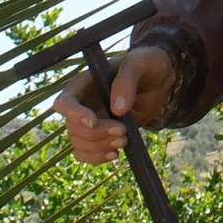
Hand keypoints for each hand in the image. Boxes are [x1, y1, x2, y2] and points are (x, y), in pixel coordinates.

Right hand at [53, 46, 174, 163]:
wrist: (158, 83)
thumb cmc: (146, 66)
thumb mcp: (140, 64)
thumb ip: (127, 81)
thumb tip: (117, 110)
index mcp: (84, 83)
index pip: (64, 102)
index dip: (74, 115)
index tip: (94, 122)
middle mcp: (82, 104)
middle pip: (73, 127)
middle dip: (97, 134)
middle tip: (122, 131)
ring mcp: (89, 121)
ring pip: (79, 143)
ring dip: (99, 147)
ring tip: (124, 140)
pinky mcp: (99, 135)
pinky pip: (85, 153)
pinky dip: (97, 158)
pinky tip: (115, 153)